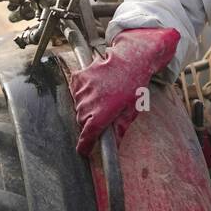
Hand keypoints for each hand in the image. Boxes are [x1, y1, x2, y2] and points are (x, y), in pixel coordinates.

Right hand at [70, 27, 179, 154]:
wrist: (130, 59)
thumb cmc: (134, 86)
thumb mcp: (131, 110)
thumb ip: (120, 129)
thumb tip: (115, 146)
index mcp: (102, 114)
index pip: (87, 136)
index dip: (84, 145)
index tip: (83, 151)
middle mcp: (89, 104)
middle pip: (83, 122)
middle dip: (90, 122)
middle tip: (103, 114)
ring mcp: (82, 90)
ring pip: (78, 107)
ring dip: (87, 107)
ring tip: (103, 97)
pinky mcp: (78, 78)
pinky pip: (76, 92)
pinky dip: (82, 93)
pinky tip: (96, 88)